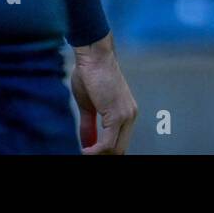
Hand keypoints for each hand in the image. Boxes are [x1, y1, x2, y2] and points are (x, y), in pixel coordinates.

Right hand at [70, 33, 136, 154]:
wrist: (94, 56)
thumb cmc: (90, 75)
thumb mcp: (88, 106)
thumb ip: (89, 126)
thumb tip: (86, 144)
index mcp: (126, 113)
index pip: (120, 142)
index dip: (106, 152)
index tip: (90, 153)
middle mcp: (130, 116)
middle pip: (120, 149)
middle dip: (103, 156)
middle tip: (86, 156)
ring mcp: (126, 116)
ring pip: (115, 148)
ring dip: (98, 155)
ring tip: (83, 154)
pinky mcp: (117, 116)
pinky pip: (107, 143)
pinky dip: (95, 151)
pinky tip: (84, 151)